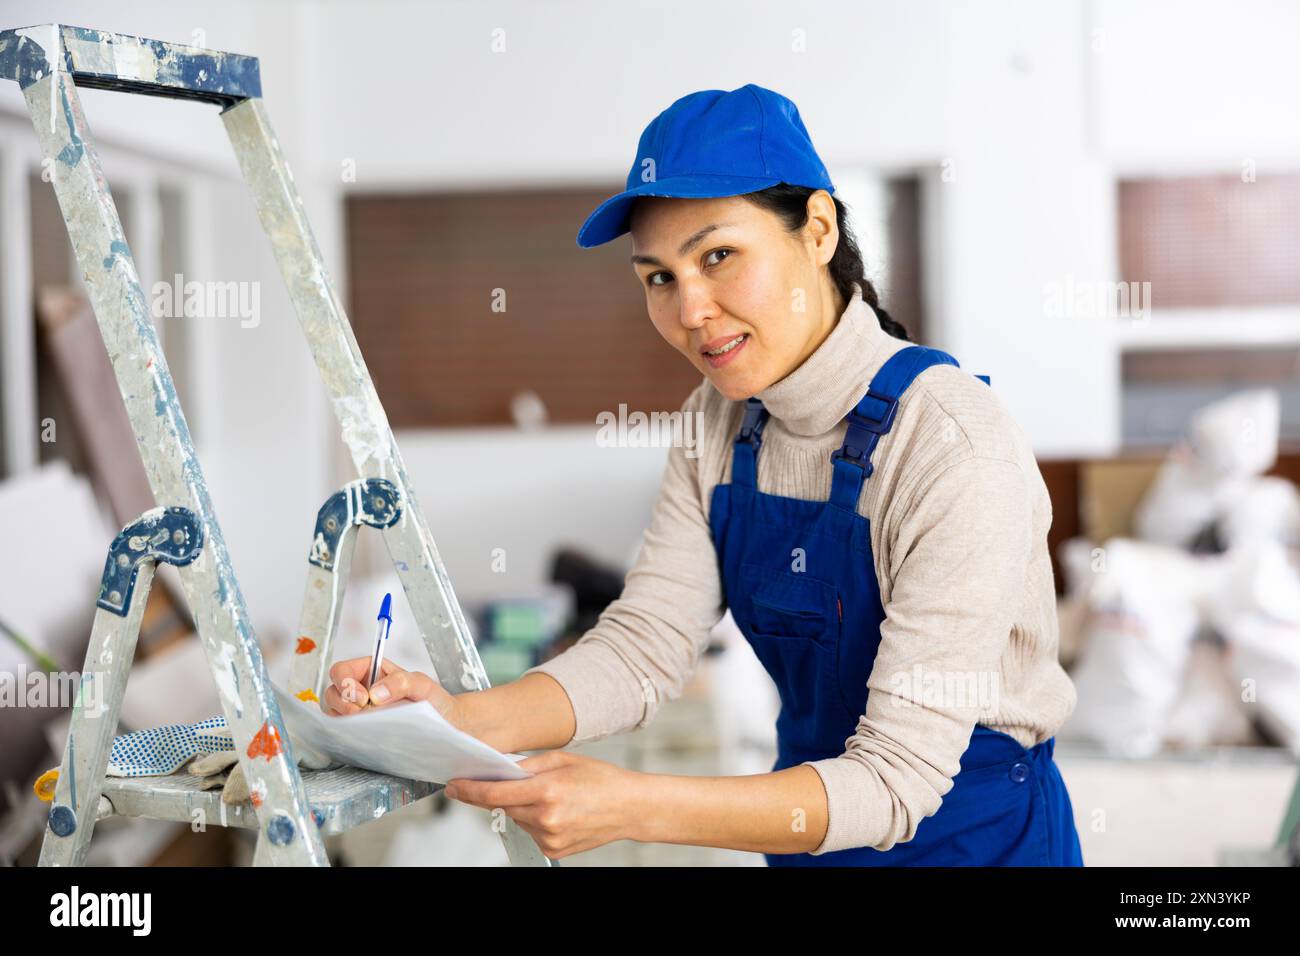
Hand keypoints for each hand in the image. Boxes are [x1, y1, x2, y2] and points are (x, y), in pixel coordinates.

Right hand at [322, 657, 459, 725]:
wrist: (444, 723)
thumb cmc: (433, 700)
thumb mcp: (422, 684)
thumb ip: (401, 682)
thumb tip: (375, 693)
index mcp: (371, 671)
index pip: (343, 670)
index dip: (345, 682)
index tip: (363, 697)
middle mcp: (360, 689)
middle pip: (333, 691)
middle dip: (342, 702)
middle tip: (361, 712)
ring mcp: (357, 711)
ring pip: (333, 711)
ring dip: (342, 718)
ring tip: (363, 724)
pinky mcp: (358, 730)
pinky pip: (341, 731)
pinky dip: (345, 732)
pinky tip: (360, 735)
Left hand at [443, 751, 640, 859]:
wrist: (629, 807)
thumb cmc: (601, 778)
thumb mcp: (562, 759)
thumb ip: (527, 766)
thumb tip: (498, 771)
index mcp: (547, 790)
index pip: (494, 794)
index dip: (469, 791)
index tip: (454, 786)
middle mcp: (546, 817)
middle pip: (504, 807)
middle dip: (502, 794)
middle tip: (520, 782)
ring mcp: (549, 837)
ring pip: (518, 819)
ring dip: (523, 807)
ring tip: (553, 797)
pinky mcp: (553, 850)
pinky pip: (531, 832)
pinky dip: (535, 821)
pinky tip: (558, 812)